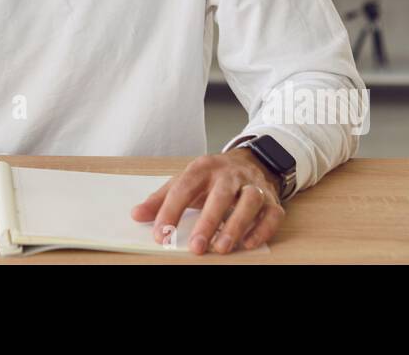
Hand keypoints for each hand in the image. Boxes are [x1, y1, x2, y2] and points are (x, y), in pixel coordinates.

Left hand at [130, 148, 285, 253]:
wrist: (250, 161)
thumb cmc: (212, 177)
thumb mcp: (185, 181)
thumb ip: (161, 199)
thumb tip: (136, 215)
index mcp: (203, 168)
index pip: (184, 188)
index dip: (170, 211)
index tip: (161, 234)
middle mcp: (229, 174)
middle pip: (220, 195)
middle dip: (207, 222)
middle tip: (195, 247)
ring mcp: (253, 185)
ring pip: (249, 202)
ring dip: (236, 225)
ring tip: (221, 247)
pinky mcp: (272, 199)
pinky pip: (271, 214)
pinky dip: (262, 229)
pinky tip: (249, 243)